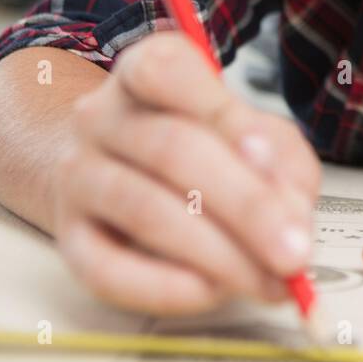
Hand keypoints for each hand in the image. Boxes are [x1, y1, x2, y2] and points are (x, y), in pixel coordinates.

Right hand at [51, 31, 321, 314]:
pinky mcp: (69, 237)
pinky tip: (212, 291)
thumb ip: (280, 158)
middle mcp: (102, 116)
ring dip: (218, 253)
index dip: (228, 119)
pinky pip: (109, 269)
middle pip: (172, 150)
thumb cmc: (197, 144)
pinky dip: (168, 286)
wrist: (112, 169)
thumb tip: (289, 208)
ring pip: (145, 209)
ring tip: (267, 280)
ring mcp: (79, 175)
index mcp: (148, 69)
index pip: (171, 73)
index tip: (271, 163)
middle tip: (293, 251)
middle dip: (246, 207)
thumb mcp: (251, 130)